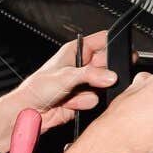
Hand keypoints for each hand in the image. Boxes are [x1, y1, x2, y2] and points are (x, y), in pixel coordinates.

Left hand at [0, 30, 116, 149]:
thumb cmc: (36, 88)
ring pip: (103, 86)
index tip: (123, 52)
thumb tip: (110, 76)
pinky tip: (70, 103)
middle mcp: (81, 66)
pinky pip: (95, 101)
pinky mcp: (83, 100)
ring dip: (89, 93)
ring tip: (72, 94)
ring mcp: (82, 84)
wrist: (28, 112)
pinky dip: (84, 104)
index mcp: (75, 51)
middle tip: (95, 80)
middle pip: (107, 66)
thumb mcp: (65, 76)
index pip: (102, 40)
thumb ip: (90, 75)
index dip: (114, 44)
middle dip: (103, 75)